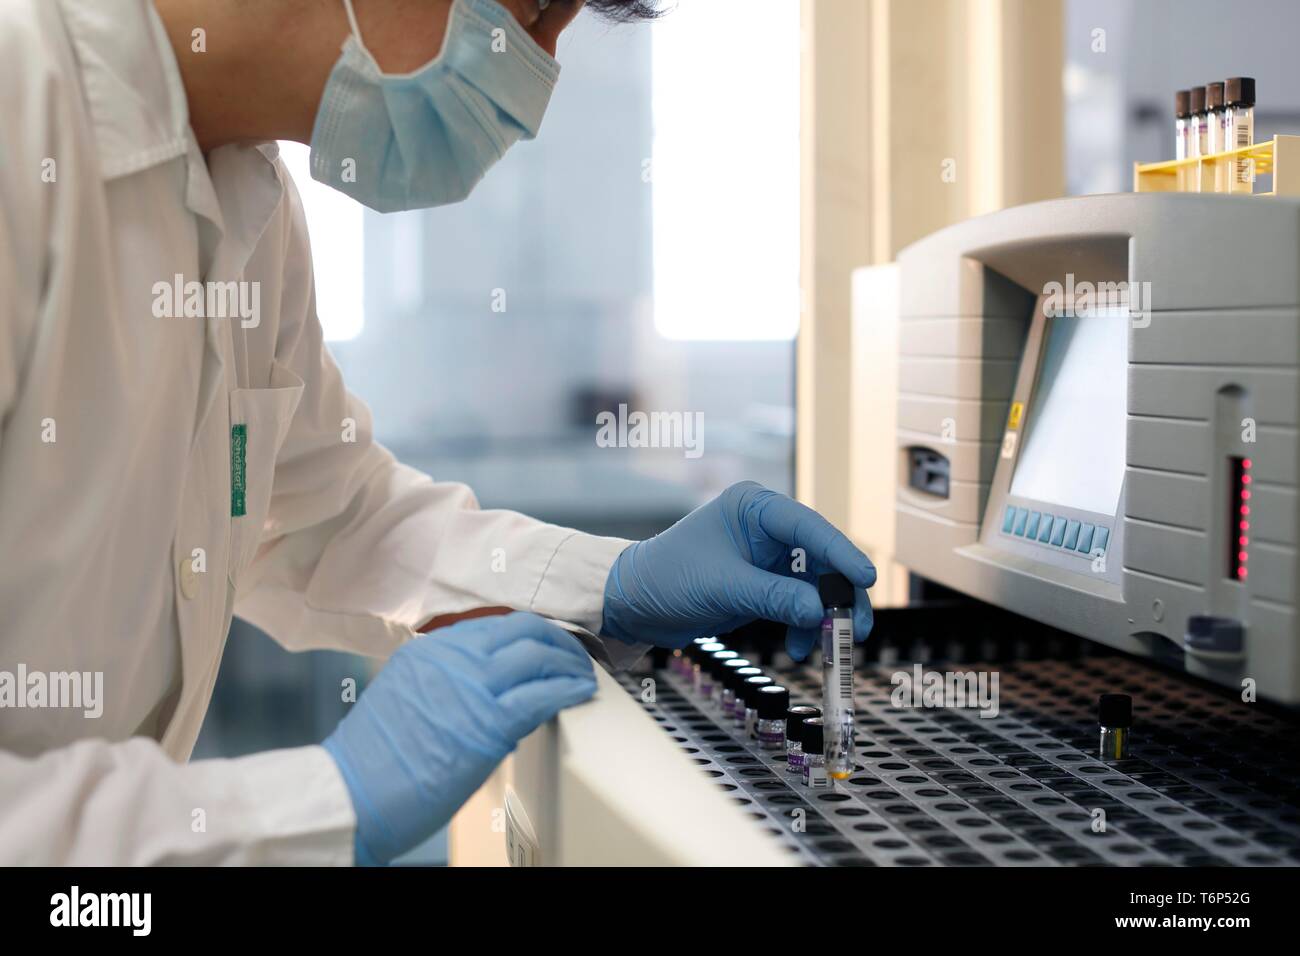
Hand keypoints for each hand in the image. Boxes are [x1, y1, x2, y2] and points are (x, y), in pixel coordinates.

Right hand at [322, 612, 595, 864]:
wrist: (350, 794)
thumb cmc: (374, 761)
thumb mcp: (406, 695)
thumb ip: (446, 681)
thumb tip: (490, 689)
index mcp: (430, 650)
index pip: (495, 627)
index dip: (530, 636)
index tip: (546, 648)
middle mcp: (452, 658)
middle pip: (523, 630)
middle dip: (557, 642)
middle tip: (574, 658)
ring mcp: (471, 686)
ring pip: (539, 655)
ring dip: (570, 663)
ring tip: (583, 676)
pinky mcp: (489, 723)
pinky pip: (544, 695)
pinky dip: (569, 689)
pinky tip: (580, 693)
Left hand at [601, 481, 875, 659]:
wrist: (635, 604)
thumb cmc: (667, 577)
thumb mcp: (723, 587)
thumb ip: (774, 598)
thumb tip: (818, 611)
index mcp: (753, 507)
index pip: (808, 527)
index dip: (840, 554)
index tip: (864, 579)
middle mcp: (765, 527)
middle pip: (820, 559)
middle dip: (838, 595)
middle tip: (855, 628)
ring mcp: (767, 557)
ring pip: (814, 586)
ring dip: (824, 617)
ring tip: (830, 647)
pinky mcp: (764, 584)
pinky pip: (798, 604)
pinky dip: (804, 627)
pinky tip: (800, 648)